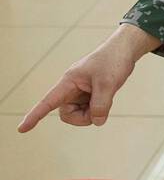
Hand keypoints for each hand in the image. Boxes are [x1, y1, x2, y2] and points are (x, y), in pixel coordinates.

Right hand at [17, 24, 158, 131]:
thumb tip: (96, 122)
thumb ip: (101, 104)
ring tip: (106, 98)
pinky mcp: (90, 94)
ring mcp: (80, 92)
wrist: (125, 50)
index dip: (35, 116)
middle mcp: (71, 88)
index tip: (21, 129)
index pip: (47, 102)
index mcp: (68, 82)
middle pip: (67, 114)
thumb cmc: (113, 61)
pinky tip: (107, 96)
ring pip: (79, 114)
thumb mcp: (108, 83)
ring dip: (92, 113)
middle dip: (83, 117)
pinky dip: (98, 109)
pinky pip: (89, 110)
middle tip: (100, 110)